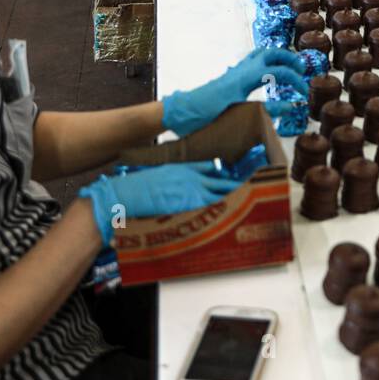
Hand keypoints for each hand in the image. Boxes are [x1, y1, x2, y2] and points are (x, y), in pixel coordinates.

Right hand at [79, 163, 242, 245]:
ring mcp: (191, 191)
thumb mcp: (159, 175)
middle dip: (235, 184)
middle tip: (252, 185)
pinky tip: (233, 212)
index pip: (210, 167)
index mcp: (183, 168)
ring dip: (234, 196)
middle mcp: (191, 177)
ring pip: (220, 193)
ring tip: (250, 199)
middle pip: (220, 180)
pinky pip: (210, 207)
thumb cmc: (137, 186)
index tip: (233, 175)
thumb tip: (179, 186)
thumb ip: (174, 178)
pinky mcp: (188, 205)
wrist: (126, 194)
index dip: (223, 172)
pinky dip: (222, 209)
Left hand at [161, 47, 306, 136]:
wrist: (184, 112)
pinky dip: (265, 63)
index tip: (303, 94)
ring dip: (277, 57)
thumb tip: (291, 106)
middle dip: (290, 59)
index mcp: (248, 76)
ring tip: (288, 68)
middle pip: (272, 53)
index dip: (296, 81)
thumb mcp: (240, 114)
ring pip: (261, 54)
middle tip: (302, 71)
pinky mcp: (231, 76)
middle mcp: (243, 69)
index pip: (280, 72)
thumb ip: (267, 109)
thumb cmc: (208, 114)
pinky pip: (252, 61)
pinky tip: (267, 75)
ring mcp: (236, 70)